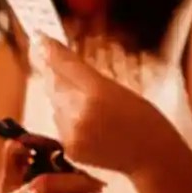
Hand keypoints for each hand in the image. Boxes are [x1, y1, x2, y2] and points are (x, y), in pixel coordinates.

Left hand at [31, 36, 167, 175]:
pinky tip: (90, 124)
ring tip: (91, 106)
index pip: (66, 65)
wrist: (152, 156)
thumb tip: (60, 64)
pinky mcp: (68, 147)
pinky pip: (59, 123)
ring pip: (55, 104)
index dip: (51, 50)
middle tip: (68, 72)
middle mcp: (79, 112)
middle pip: (55, 84)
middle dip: (58, 76)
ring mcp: (71, 132)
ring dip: (64, 99)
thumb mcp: (120, 89)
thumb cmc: (144, 118)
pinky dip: (68, 119)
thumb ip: (89, 78)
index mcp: (98, 91)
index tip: (39, 37)